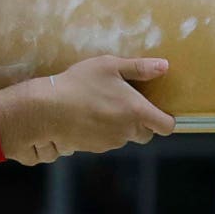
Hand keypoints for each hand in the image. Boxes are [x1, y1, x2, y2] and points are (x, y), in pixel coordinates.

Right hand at [0, 56, 175, 165]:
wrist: (48, 109)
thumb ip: (139, 67)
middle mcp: (128, 131)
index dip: (166, 119)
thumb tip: (165, 65)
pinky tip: (88, 115)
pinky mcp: (95, 148)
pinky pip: (107, 140)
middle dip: (141, 122)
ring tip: (101, 106)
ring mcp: (111, 142)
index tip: (158, 110)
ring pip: (125, 137)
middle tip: (125, 103)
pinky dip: (103, 131)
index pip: (166, 126)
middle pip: (146, 134)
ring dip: (120, 126)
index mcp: (137, 111)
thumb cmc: (80, 83)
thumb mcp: (109, 65)